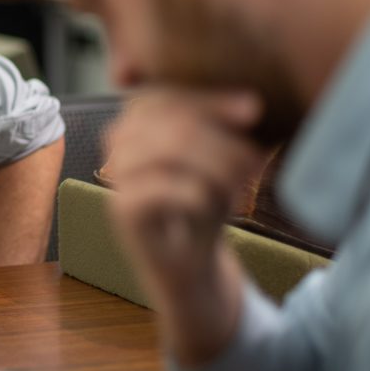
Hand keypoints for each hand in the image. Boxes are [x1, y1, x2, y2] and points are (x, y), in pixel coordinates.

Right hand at [104, 89, 264, 363]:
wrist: (193, 275)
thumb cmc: (203, 211)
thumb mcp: (216, 161)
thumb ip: (221, 129)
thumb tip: (252, 106)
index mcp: (136, 127)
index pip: (161, 95)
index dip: (206, 99)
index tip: (253, 110)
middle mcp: (117, 150)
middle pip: (161, 118)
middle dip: (217, 136)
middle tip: (253, 161)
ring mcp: (116, 183)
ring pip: (160, 150)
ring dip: (212, 164)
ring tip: (242, 183)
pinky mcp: (123, 217)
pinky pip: (155, 191)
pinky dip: (195, 193)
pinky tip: (218, 204)